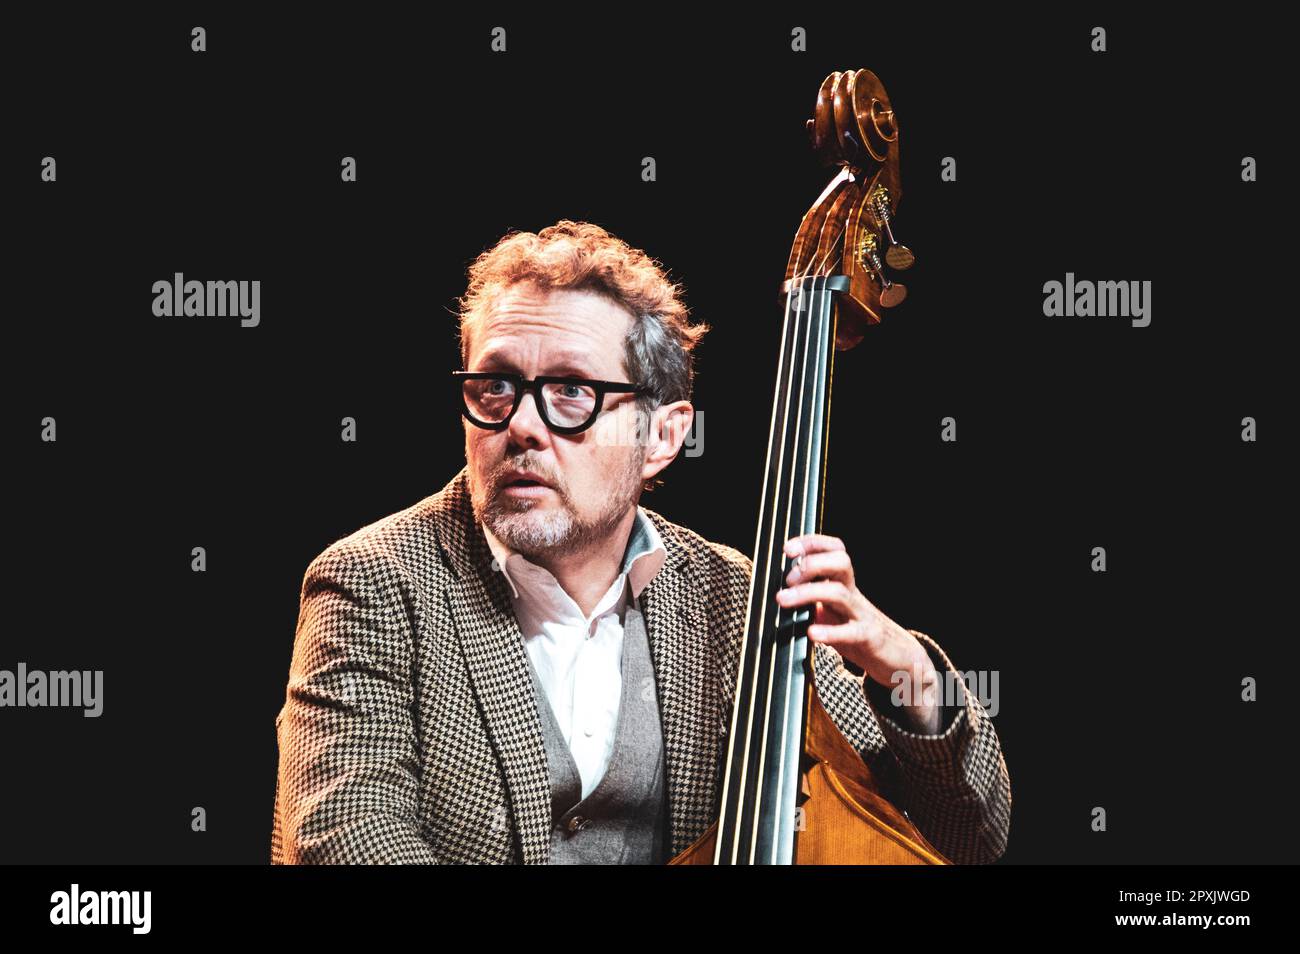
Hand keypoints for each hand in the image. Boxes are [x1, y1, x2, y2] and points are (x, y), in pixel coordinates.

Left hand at [775, 533, 941, 733]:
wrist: (898, 658)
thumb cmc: (857, 632)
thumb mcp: (833, 611)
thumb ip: (812, 600)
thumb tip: (778, 592)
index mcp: (844, 585)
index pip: (834, 550)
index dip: (812, 543)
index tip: (787, 549)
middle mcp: (853, 594)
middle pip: (841, 562)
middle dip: (811, 564)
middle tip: (787, 579)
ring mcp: (862, 614)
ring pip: (840, 593)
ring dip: (808, 593)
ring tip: (784, 600)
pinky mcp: (869, 638)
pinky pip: (852, 631)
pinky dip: (830, 631)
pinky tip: (812, 633)